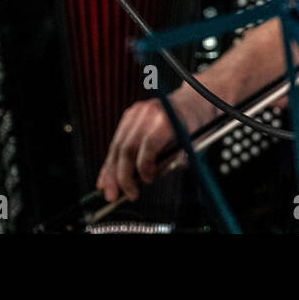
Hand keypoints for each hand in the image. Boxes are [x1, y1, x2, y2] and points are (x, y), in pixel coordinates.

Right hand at [96, 85, 215, 201]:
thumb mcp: (192, 146)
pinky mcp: (129, 115)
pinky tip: (104, 178)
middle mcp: (149, 112)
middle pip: (128, 147)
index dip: (145, 167)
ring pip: (117, 146)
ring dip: (110, 172)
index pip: (149, 145)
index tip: (148, 182)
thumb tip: (144, 181)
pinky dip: (110, 162)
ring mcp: (136, 112)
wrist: (193, 103)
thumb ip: (169, 162)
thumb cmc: (194, 128)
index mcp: (168, 119)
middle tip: (119, 196)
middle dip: (121, 175)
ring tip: (109, 192)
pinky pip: (116, 142)